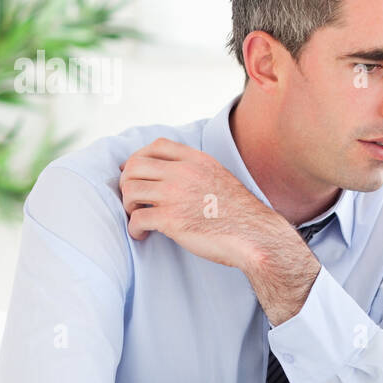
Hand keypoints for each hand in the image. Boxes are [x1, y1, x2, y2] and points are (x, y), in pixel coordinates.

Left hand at [118, 137, 289, 268]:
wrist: (254, 235)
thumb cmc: (240, 213)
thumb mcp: (221, 177)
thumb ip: (197, 171)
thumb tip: (173, 176)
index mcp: (197, 161)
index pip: (157, 146)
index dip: (140, 157)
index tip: (136, 171)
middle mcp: (183, 173)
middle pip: (135, 166)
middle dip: (127, 181)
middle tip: (133, 197)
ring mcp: (174, 195)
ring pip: (130, 190)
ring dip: (128, 205)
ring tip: (137, 215)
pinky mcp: (170, 220)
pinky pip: (137, 219)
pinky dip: (134, 228)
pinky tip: (142, 234)